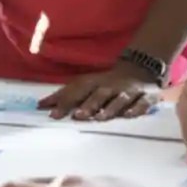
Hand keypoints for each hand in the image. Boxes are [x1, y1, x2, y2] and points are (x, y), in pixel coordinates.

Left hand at [38, 64, 156, 120]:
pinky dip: (136, 109)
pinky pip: (142, 103)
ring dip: (109, 108)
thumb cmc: (106, 82)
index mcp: (95, 82)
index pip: (78, 89)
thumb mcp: (86, 84)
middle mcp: (111, 85)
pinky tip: (129, 115)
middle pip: (99, 94)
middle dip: (89, 104)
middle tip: (77, 115)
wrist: (140, 68)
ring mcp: (130, 90)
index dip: (66, 100)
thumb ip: (65, 95)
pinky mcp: (147, 96)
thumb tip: (39, 105)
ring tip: (99, 118)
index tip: (53, 114)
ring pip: (119, 99)